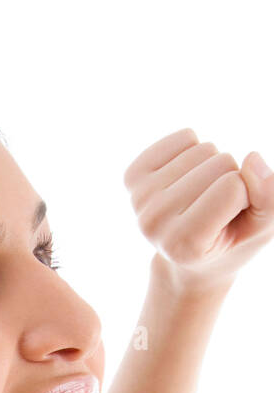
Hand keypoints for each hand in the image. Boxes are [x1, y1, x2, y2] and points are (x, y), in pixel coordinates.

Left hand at [123, 128, 273, 296]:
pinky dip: (195, 150)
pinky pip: (184, 137)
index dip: (245, 196)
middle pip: (219, 164)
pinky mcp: (133, 177)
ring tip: (201, 197)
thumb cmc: (229, 241)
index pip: (233, 187)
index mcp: (183, 245)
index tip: (229, 220)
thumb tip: (253, 158)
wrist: (186, 254)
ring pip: (203, 149)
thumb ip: (269, 200)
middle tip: (214, 209)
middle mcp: (153, 224)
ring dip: (213, 167)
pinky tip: (187, 179)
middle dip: (230, 179)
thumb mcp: (259, 229)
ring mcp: (139, 200)